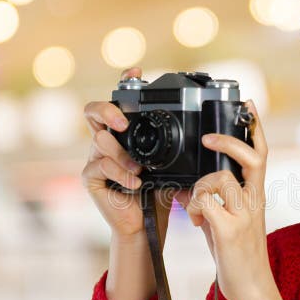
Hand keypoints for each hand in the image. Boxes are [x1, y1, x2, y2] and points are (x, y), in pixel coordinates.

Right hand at [81, 67, 189, 240]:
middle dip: (108, 111)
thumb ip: (181, 152)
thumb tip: (208, 136)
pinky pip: (99, 166)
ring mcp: (96, 158)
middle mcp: (107, 141)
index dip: (124, 83)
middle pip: (94, 111)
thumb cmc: (158, 195)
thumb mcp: (173, 169)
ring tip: (138, 169)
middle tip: (124, 124)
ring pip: (99, 140)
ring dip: (120, 154)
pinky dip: (119, 173)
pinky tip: (134, 183)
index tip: (136, 72)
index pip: (120, 102)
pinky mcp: (90, 177)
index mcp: (126, 134)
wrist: (145, 227)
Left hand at [185, 100, 273, 299]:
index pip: (260, 153)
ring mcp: (244, 215)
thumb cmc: (236, 253)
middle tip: (208, 138)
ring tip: (196, 208)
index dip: (254, 126)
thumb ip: (211, 200)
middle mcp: (254, 200)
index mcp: (255, 194)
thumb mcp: (224, 220)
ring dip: (200, 188)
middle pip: (251, 156)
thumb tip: (184, 185)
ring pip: (220, 178)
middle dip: (228, 141)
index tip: (246, 103)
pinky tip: (196, 221)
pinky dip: (196, 207)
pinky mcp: (231, 230)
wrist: (250, 288)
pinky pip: (207, 203)